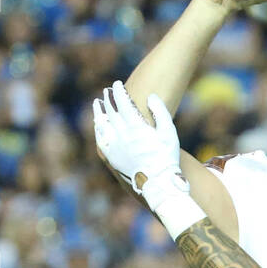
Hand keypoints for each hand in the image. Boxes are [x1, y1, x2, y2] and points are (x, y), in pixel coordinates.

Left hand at [93, 82, 186, 205]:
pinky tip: (98, 124)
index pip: (122, 102)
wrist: (159, 184)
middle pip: (111, 110)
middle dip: (108, 98)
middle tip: (107, 90)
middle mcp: (122, 134)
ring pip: (102, 123)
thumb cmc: (167, 157)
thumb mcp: (169, 133)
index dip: (118, 91)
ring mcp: (115, 146)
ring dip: (99, 111)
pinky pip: (100, 139)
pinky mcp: (112, 157)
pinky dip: (98, 129)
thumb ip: (160, 112)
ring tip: (97, 103)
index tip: (117, 84)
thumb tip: (150, 96)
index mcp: (136, 126)